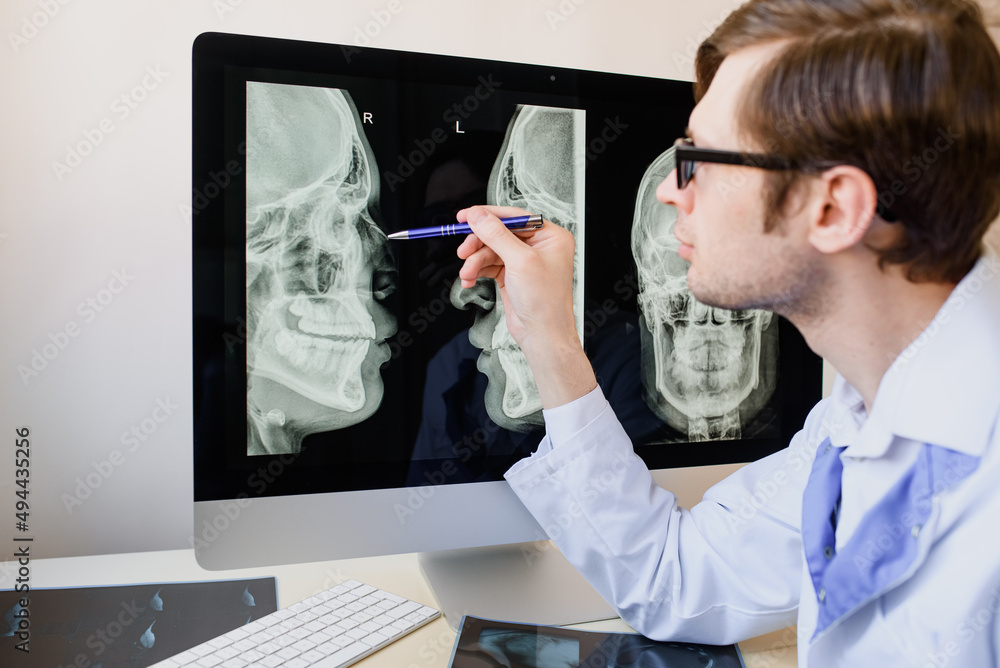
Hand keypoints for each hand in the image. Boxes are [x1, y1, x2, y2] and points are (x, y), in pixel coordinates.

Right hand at [455, 205, 595, 407]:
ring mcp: (524, 261)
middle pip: (499, 233)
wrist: (543, 336)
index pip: (514, 216)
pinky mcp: (512, 276)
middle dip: (478, 243)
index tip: (465, 216)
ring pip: (490, 251)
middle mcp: (539, 246)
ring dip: (475, 261)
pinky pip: (489, 266)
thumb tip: (477, 215)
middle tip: (462, 251)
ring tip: (466, 273)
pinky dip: (477, 271)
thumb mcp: (519, 261)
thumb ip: (496, 235)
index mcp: (550, 236)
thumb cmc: (544, 301)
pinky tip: (469, 280)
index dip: (488, 215)